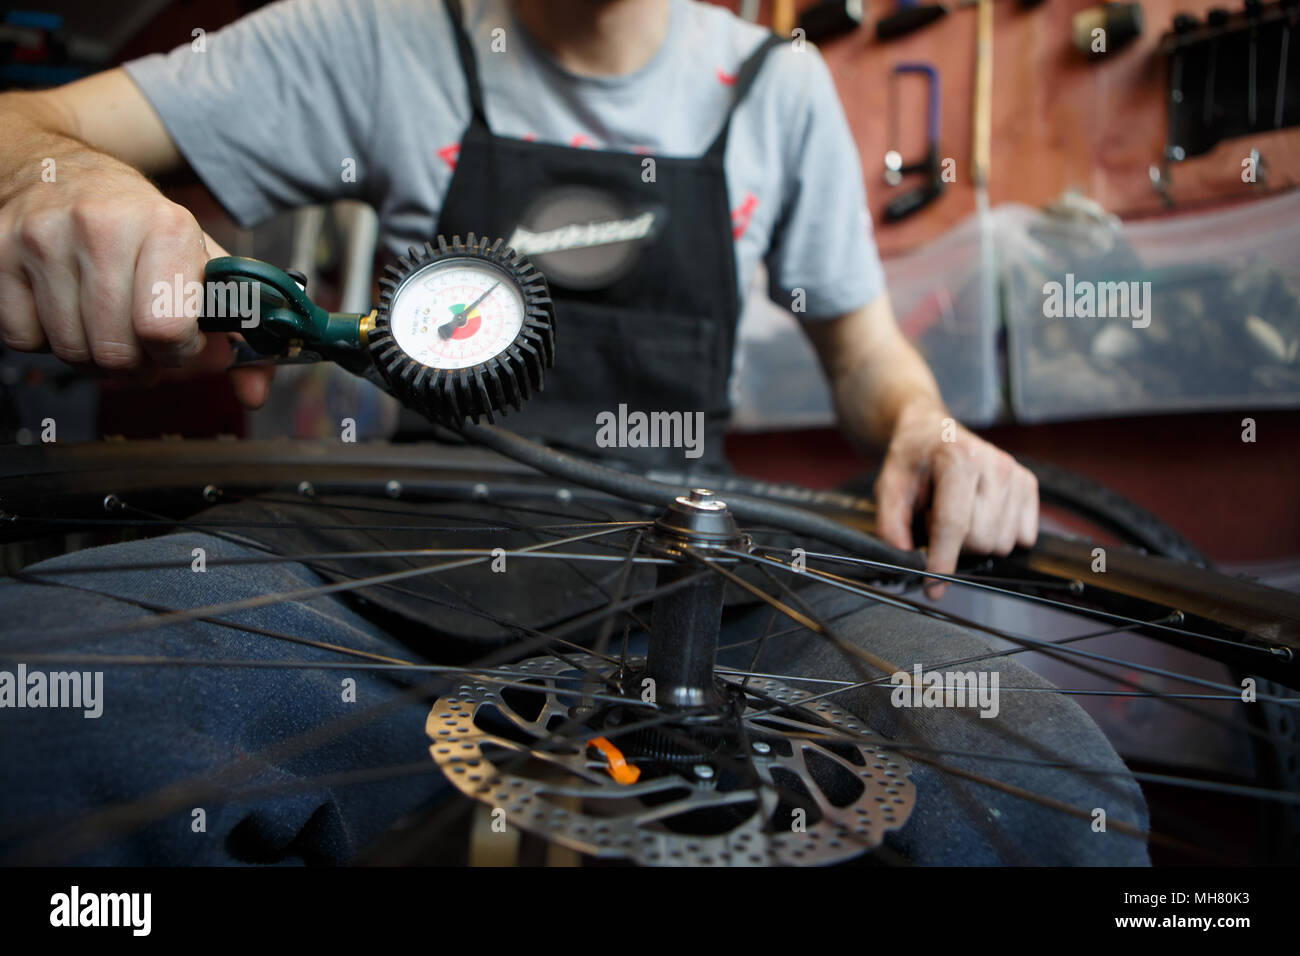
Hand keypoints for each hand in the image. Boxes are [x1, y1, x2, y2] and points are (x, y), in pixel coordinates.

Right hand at [0, 151, 272, 406]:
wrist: (57, 168)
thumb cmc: (137, 225)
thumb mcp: (198, 260)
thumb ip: (237, 328)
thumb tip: (254, 391)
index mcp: (166, 226)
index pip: (166, 329)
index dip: (175, 352)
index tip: (175, 341)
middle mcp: (101, 225)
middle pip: (116, 351)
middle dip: (134, 363)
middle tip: (139, 343)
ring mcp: (42, 236)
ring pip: (69, 351)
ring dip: (90, 355)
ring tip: (101, 323)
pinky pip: (21, 338)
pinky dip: (43, 338)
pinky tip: (61, 308)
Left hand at [874, 403, 1038, 597]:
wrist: (932, 432)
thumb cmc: (912, 459)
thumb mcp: (888, 487)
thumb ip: (891, 526)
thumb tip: (906, 561)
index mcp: (958, 459)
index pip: (953, 525)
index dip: (941, 562)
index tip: (932, 588)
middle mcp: (994, 464)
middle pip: (980, 541)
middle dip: (954, 545)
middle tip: (937, 519)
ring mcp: (1016, 474)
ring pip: (1002, 544)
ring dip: (975, 541)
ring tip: (957, 513)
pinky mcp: (1029, 484)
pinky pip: (1022, 537)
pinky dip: (998, 535)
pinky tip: (979, 514)